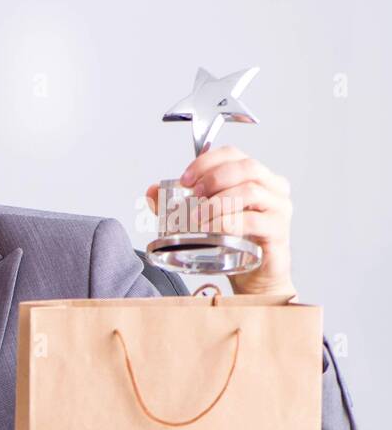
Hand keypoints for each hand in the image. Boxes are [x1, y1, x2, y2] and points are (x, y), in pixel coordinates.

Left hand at [146, 146, 295, 296]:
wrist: (255, 276)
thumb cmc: (233, 242)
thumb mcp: (202, 218)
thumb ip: (176, 204)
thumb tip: (152, 191)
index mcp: (254, 177)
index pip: (232, 154)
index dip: (206, 162)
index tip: (184, 179)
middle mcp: (271, 187)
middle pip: (246, 167)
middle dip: (213, 178)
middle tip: (192, 195)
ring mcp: (278, 208)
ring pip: (250, 191)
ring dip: (217, 202)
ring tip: (197, 217)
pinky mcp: (278, 230)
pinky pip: (252, 220)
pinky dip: (227, 222)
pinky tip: (211, 230)